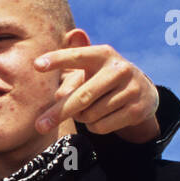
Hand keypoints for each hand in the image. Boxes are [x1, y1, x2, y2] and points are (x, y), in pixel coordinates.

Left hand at [33, 46, 158, 138]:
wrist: (143, 93)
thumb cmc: (101, 80)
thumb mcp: (87, 74)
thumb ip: (69, 81)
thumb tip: (59, 98)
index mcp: (103, 54)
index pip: (77, 56)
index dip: (57, 60)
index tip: (36, 65)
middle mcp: (119, 69)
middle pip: (82, 96)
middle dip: (59, 113)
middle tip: (39, 126)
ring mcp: (130, 89)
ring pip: (90, 115)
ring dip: (81, 117)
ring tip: (89, 109)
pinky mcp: (136, 110)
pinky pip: (101, 126)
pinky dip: (93, 126)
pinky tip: (102, 117)